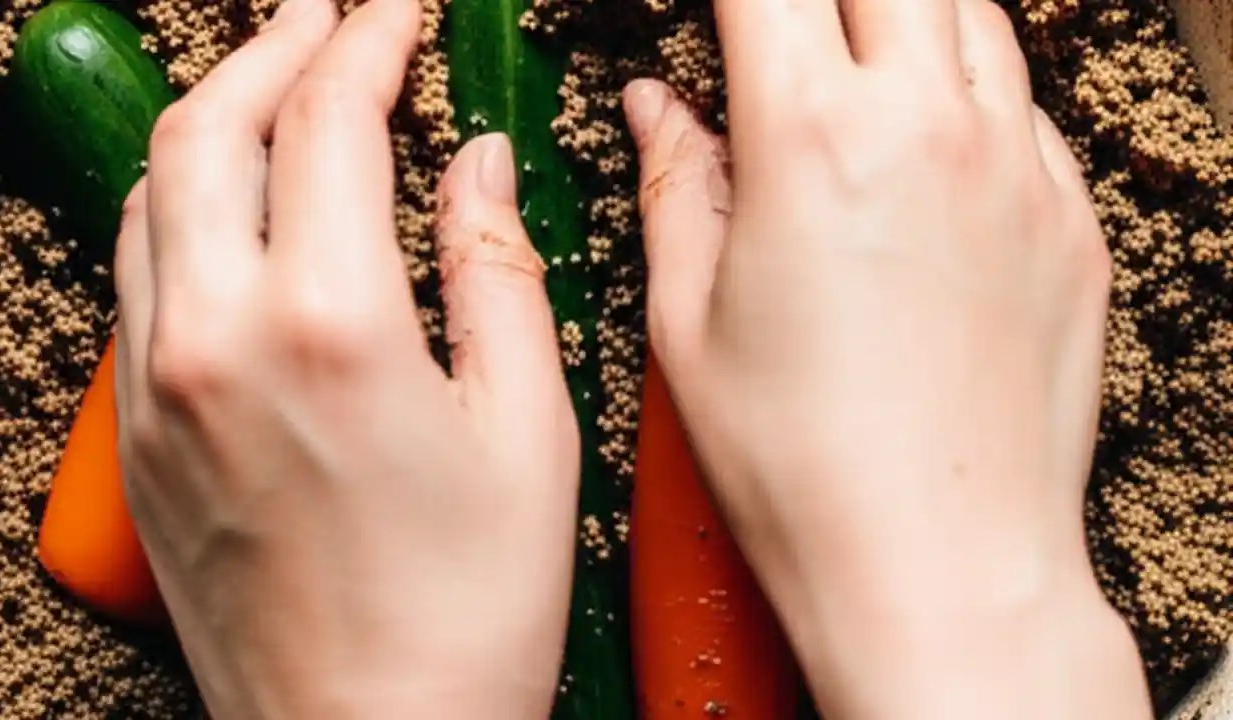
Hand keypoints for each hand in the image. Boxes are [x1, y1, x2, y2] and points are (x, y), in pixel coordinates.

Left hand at [114, 0, 576, 716]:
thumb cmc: (465, 614)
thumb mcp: (528, 428)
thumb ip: (496, 272)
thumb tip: (476, 169)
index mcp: (332, 328)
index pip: (330, 122)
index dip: (368, 43)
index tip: (398, 14)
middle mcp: (216, 342)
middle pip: (208, 128)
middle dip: (271, 48)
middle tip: (326, 21)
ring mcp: (156, 392)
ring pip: (151, 196)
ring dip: (211, 120)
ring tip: (273, 95)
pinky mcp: (136, 442)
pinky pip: (134, 280)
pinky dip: (179, 210)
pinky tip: (232, 216)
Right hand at [623, 0, 1149, 716]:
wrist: (942, 566)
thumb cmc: (802, 468)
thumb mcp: (690, 324)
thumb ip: (676, 188)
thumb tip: (659, 110)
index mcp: (812, 144)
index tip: (713, 16)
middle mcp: (930, 130)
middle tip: (783, 37)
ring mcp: (1017, 170)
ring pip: (970, 14)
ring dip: (903, 14)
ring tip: (854, 64)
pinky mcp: (1070, 221)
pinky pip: (1024, 104)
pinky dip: (970, 90)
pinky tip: (927, 146)